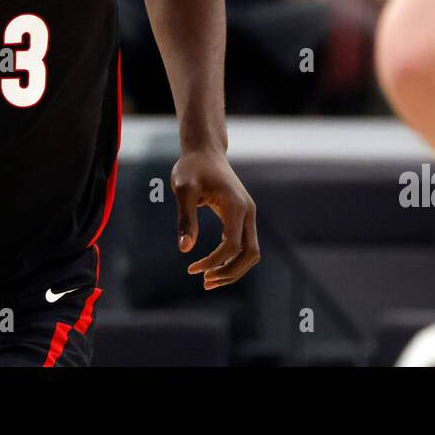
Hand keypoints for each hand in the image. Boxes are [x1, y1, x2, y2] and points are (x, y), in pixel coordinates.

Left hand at [171, 149, 259, 288]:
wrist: (204, 151)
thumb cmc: (192, 168)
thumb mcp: (183, 190)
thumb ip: (186, 218)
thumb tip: (184, 248)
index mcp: (236, 206)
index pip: (232, 245)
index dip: (214, 262)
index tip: (192, 269)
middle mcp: (248, 212)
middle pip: (250, 254)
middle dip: (229, 272)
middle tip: (205, 282)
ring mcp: (248, 214)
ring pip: (251, 252)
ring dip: (233, 269)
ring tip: (208, 279)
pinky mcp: (243, 215)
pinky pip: (245, 244)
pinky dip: (233, 258)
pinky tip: (213, 264)